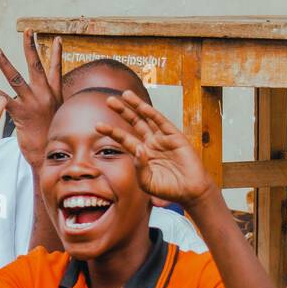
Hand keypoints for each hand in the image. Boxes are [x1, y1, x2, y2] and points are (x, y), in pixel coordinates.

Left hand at [0, 31, 62, 166]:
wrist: (49, 155)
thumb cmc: (50, 134)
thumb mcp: (56, 112)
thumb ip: (51, 97)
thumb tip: (51, 88)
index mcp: (54, 93)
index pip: (56, 68)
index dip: (57, 53)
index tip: (58, 37)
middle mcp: (45, 95)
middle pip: (37, 66)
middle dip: (31, 47)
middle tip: (26, 31)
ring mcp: (33, 104)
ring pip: (16, 78)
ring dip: (4, 62)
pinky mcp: (21, 115)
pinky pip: (4, 99)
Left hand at [94, 91, 211, 204]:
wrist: (189, 192)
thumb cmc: (167, 189)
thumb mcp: (146, 182)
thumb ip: (139, 167)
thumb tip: (137, 148)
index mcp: (141, 154)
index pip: (124, 138)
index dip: (111, 131)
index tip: (97, 125)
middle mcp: (151, 143)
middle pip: (134, 123)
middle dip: (122, 111)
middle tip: (109, 100)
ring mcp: (163, 139)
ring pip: (147, 118)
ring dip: (136, 106)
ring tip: (125, 94)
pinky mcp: (175, 137)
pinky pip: (162, 123)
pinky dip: (153, 114)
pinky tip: (143, 107)